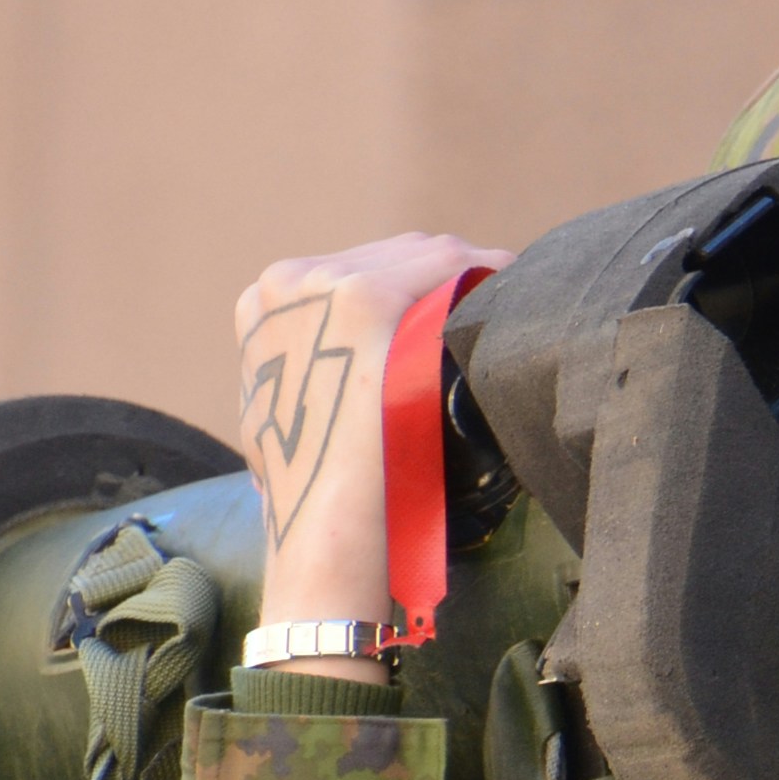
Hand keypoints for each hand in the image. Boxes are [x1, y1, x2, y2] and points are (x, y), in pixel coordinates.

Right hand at [233, 232, 510, 678]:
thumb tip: (351, 370)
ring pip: (433, 256)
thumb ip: (313, 366)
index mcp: (264, 299)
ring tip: (512, 309)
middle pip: (400, 254)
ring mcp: (324, 286)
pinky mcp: (365, 301)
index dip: (423, 285)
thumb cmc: (316, 485)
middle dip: (452, 281)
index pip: (364, 265)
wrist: (323, 525)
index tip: (461, 309)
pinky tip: (515, 297)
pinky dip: (491, 277)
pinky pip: (452, 269)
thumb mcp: (287, 410)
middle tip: (496, 311)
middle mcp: (288, 281)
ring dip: (477, 279)